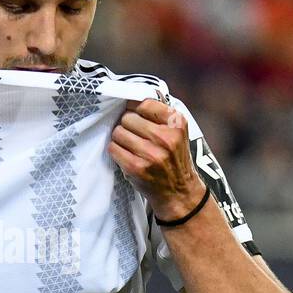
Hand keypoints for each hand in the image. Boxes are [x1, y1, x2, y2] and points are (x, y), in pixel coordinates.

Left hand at [108, 99, 205, 220]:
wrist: (178, 192)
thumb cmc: (173, 158)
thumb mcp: (176, 132)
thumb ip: (158, 115)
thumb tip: (128, 99)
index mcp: (177, 123)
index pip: (144, 103)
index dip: (136, 110)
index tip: (137, 117)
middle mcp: (166, 137)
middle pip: (128, 117)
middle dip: (127, 125)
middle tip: (134, 136)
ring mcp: (151, 153)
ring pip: (118, 132)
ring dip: (120, 139)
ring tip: (130, 146)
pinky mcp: (137, 167)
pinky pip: (113, 148)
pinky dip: (116, 151)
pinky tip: (126, 156)